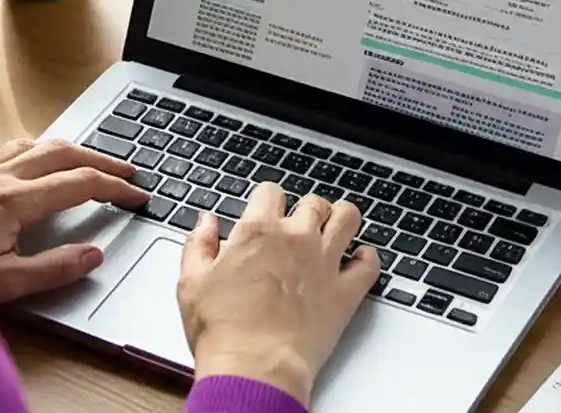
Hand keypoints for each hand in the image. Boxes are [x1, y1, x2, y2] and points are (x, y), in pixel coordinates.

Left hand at [0, 138, 147, 305]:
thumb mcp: (5, 283)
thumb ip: (54, 268)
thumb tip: (93, 255)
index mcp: (13, 201)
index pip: (79, 183)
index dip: (115, 188)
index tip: (138, 195)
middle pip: (61, 152)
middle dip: (99, 157)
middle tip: (125, 169)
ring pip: (29, 144)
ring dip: (64, 148)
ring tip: (83, 158)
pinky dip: (24, 150)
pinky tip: (22, 159)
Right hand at [177, 183, 379, 405]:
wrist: (254, 368)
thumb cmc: (222, 331)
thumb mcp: (191, 282)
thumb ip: (198, 245)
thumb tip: (205, 223)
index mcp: (257, 231)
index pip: (270, 191)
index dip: (268, 198)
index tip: (267, 208)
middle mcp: (295, 239)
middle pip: (313, 202)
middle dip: (307, 208)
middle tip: (301, 222)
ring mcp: (325, 263)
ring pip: (348, 218)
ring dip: (342, 218)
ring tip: (336, 226)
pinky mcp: (345, 292)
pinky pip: (370, 264)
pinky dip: (368, 258)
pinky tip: (360, 259)